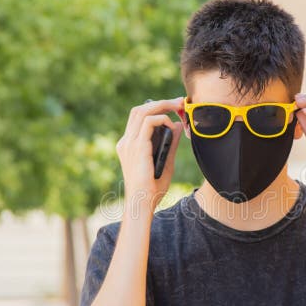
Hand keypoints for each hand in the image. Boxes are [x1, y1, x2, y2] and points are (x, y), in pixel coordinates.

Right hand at [115, 96, 184, 214]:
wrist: (142, 203)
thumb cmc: (153, 188)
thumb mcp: (166, 160)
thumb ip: (171, 143)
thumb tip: (177, 126)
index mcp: (130, 145)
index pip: (139, 118)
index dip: (156, 108)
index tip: (175, 107)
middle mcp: (126, 142)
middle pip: (139, 110)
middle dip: (160, 102)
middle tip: (179, 102)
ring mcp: (129, 143)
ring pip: (142, 111)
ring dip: (162, 105)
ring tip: (177, 106)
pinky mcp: (136, 146)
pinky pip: (148, 122)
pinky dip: (161, 118)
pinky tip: (171, 125)